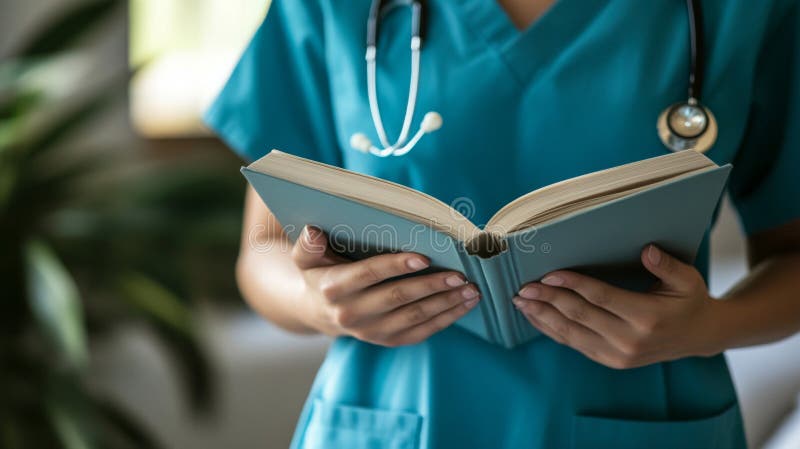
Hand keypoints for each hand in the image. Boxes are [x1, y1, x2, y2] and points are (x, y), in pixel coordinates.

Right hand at [292, 225, 480, 345]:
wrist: (317, 310)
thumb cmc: (319, 272)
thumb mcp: (306, 256)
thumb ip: (309, 244)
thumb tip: (314, 231)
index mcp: (333, 288)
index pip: (368, 275)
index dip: (396, 266)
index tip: (424, 257)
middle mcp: (350, 314)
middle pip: (397, 298)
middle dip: (431, 286)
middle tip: (460, 274)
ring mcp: (370, 331)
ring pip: (414, 317)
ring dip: (445, 304)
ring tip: (470, 289)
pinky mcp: (386, 340)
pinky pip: (420, 332)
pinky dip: (445, 319)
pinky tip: (464, 305)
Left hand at [513, 244, 721, 368]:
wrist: (697, 337)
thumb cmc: (689, 301)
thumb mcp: (688, 279)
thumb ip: (667, 265)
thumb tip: (647, 250)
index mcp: (647, 318)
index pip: (601, 298)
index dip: (574, 285)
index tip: (550, 273)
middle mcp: (630, 340)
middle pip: (580, 316)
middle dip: (549, 300)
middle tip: (524, 287)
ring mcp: (617, 355)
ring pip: (571, 334)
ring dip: (543, 316)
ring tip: (521, 301)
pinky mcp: (609, 360)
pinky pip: (574, 344)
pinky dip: (551, 330)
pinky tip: (535, 316)